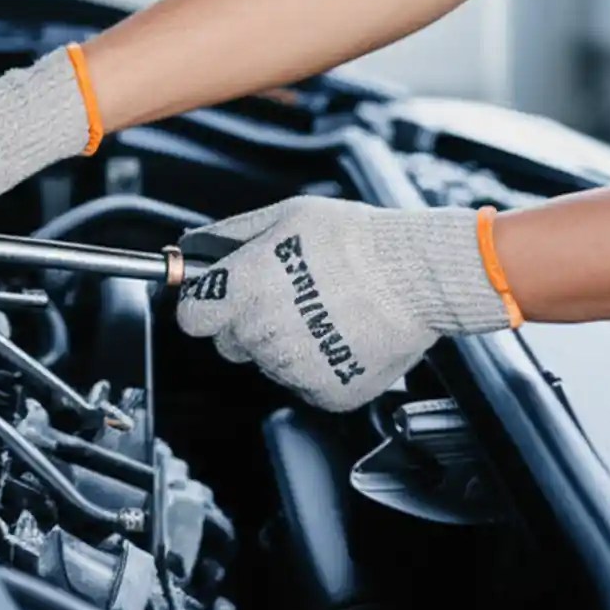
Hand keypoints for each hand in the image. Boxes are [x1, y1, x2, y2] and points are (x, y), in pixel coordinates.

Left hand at [175, 197, 512, 410]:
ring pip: (268, 364)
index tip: (218, 298)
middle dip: (247, 323)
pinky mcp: (325, 392)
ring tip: (324, 310)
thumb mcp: (285, 216)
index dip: (203, 305)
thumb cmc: (356, 240)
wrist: (418, 275)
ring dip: (285, 343)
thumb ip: (229, 236)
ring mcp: (292, 369)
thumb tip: (191, 246)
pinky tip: (341, 334)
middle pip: (229, 343)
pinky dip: (319, 365)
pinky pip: (305, 383)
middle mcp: (261, 334)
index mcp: (243, 290)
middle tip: (287, 296)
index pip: (191, 316)